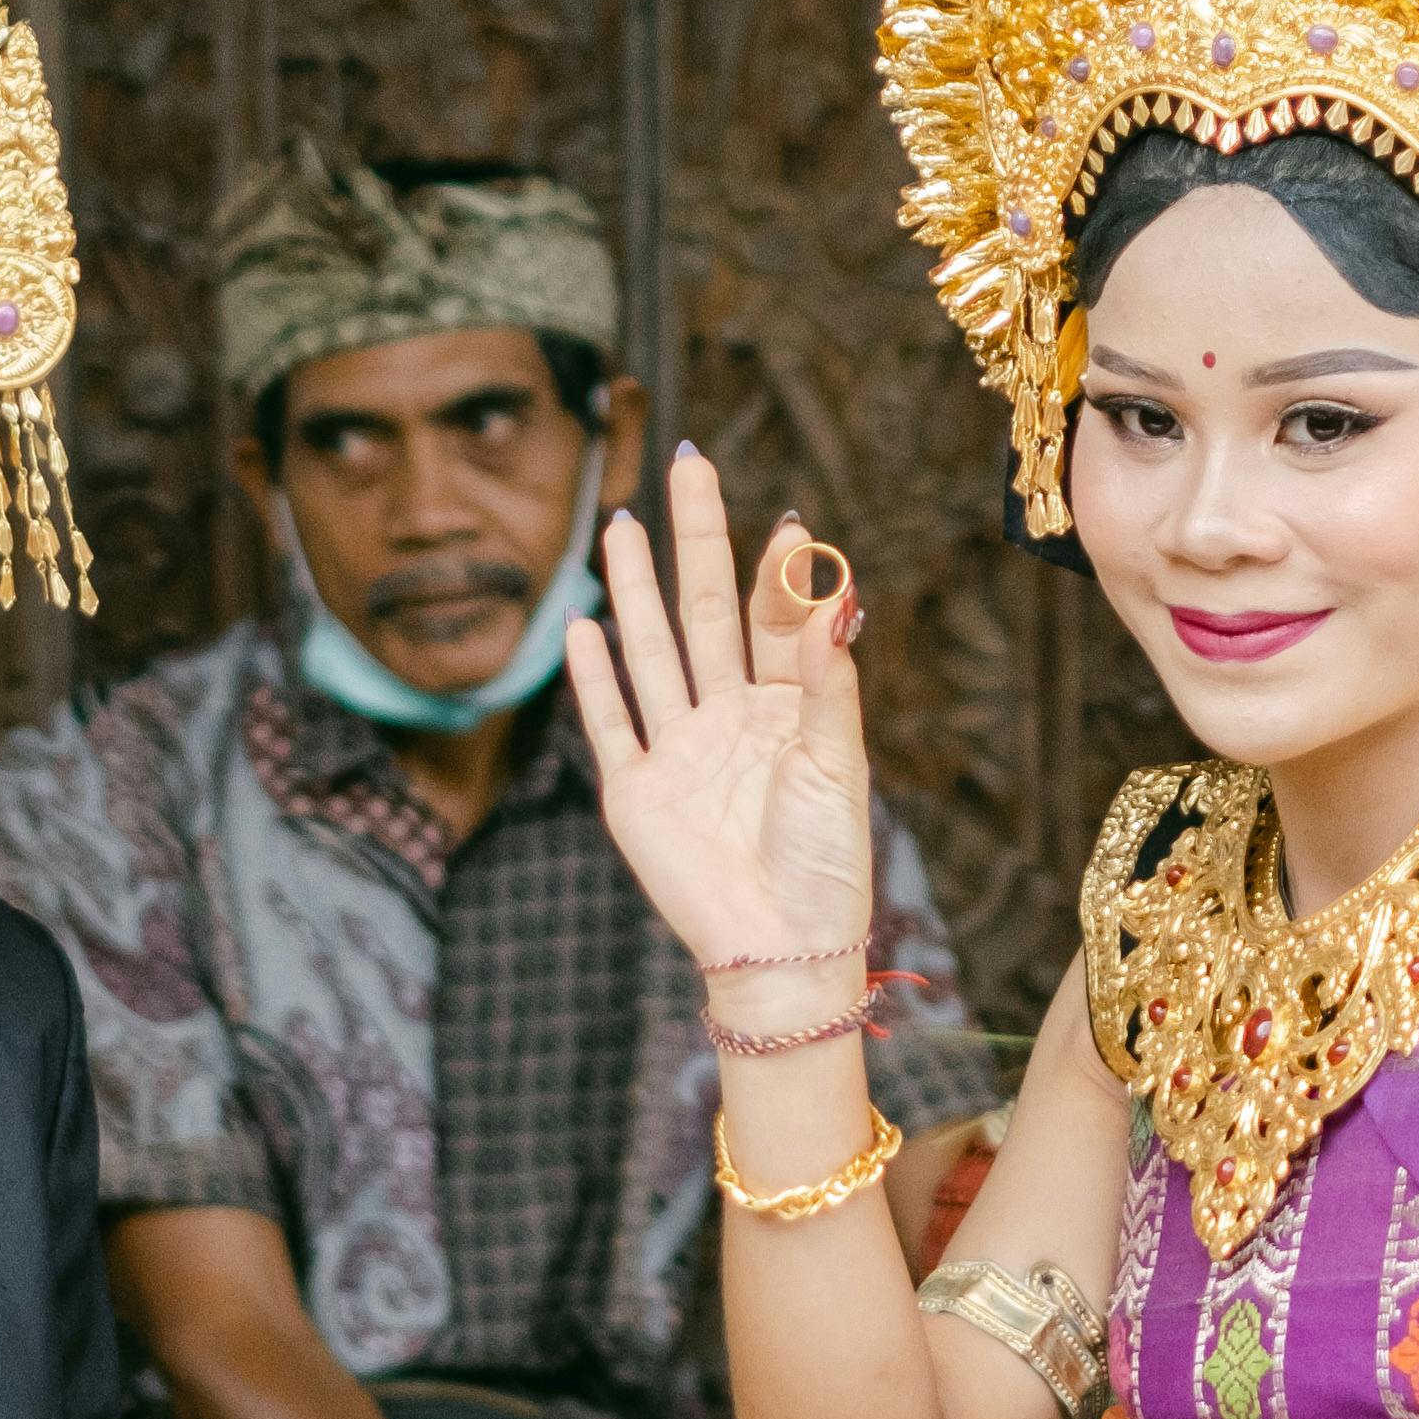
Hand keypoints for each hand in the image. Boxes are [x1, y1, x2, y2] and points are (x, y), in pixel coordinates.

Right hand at [564, 449, 884, 1020]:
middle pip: (703, 611)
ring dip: (635, 589)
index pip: (776, 620)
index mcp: (789, 711)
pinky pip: (610, 721)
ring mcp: (679, 751)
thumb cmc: (825, 866)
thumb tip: (833, 597)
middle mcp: (730, 718)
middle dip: (696, 541)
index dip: (776, 570)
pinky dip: (592, 677)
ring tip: (622, 526)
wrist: (779, 951)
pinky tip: (580, 626)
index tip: (784, 518)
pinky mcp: (637, 791)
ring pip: (651, 651)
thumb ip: (828, 682)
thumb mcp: (838, 765)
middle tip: (689, 466)